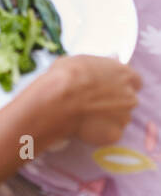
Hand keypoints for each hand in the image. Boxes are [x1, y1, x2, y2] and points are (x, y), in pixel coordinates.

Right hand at [24, 55, 141, 148]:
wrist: (59, 101)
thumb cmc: (67, 75)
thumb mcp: (83, 60)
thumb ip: (98, 67)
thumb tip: (100, 69)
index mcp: (124, 74)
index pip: (135, 80)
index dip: (123, 83)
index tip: (112, 86)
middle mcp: (130, 95)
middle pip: (128, 100)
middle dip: (116, 101)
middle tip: (96, 101)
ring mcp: (124, 117)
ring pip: (120, 118)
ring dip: (109, 117)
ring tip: (88, 115)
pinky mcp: (115, 134)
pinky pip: (111, 133)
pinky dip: (101, 131)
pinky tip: (87, 126)